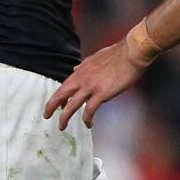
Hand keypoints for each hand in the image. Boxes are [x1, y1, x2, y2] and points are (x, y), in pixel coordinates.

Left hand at [43, 22, 158, 129]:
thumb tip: (75, 69)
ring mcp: (91, 87)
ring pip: (71, 105)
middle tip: (47, 115)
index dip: (57, 96)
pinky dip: (87, 118)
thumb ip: (84, 65)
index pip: (64, 85)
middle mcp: (82, 79)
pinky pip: (90, 110)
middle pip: (61, 95)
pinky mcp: (102, 93)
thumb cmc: (118, 53)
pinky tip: (88, 123)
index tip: (55, 104)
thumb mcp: (96, 57)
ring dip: (65, 117)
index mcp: (81, 70)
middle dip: (51, 107)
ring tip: (62, 126)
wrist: (131, 53)